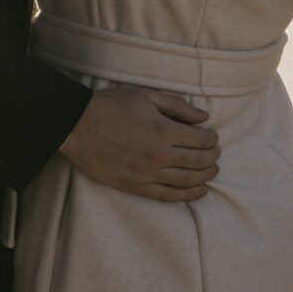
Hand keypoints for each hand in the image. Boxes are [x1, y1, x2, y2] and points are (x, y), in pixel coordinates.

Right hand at [60, 86, 219, 201]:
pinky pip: (168, 196)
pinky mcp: (135, 186)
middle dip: (212, 157)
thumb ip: (176, 106)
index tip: (213, 136)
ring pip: (187, 181)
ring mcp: (146, 174)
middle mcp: (158, 155)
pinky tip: (200, 191)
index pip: (200, 140)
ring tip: (212, 170)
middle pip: (198, 162)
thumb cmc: (110, 106)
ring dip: (205, 176)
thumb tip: (204, 117)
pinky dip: (188, 196)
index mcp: (161, 130)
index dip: (212, 138)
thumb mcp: (144, 96)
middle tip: (216, 153)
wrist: (76, 126)